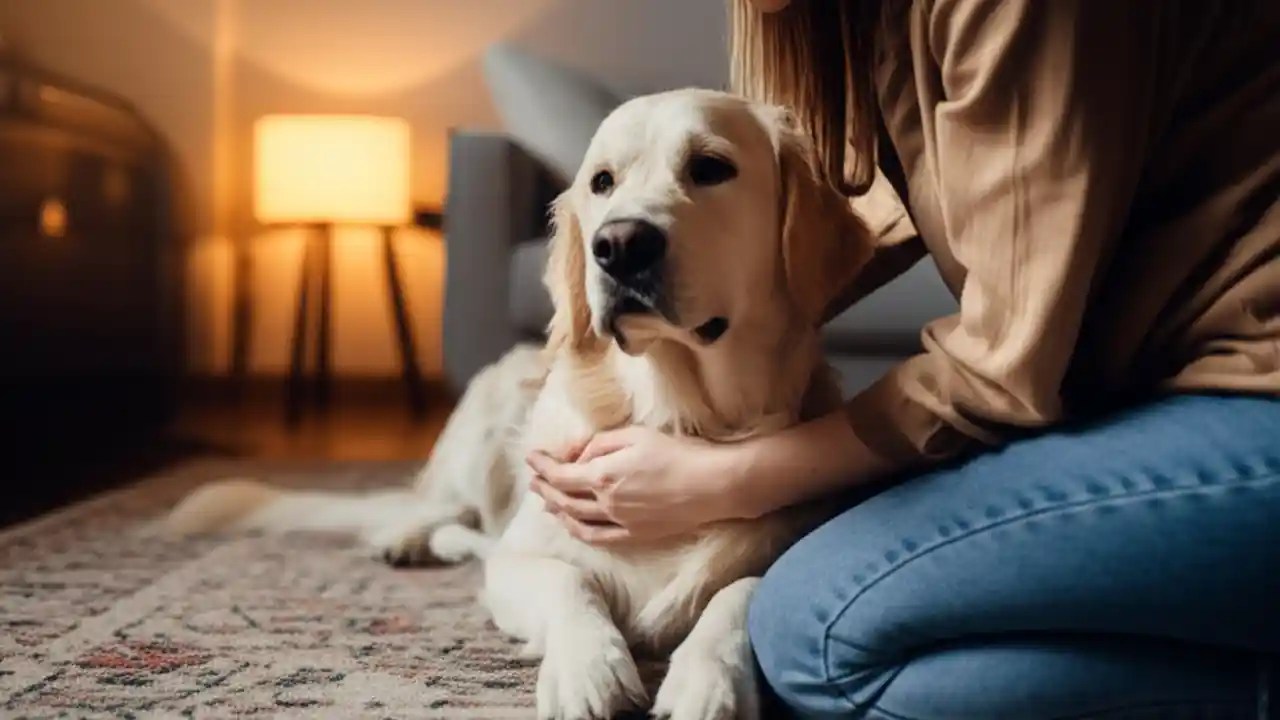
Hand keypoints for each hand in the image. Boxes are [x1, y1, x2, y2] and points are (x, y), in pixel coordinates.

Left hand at [525, 427, 737, 544]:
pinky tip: (572, 525)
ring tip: (546, 503)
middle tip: (534, 480)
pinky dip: (578, 531)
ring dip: (556, 511)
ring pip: (576, 521)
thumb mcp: (635, 435)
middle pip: (563, 499)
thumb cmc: (677, 453)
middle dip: (544, 488)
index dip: (542, 467)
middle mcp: (606, 502)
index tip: (532, 458)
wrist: (712, 484)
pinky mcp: (636, 534)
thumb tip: (578, 456)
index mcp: (603, 475)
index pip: (560, 475)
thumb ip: (601, 444)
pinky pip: (598, 537)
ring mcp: (620, 522)